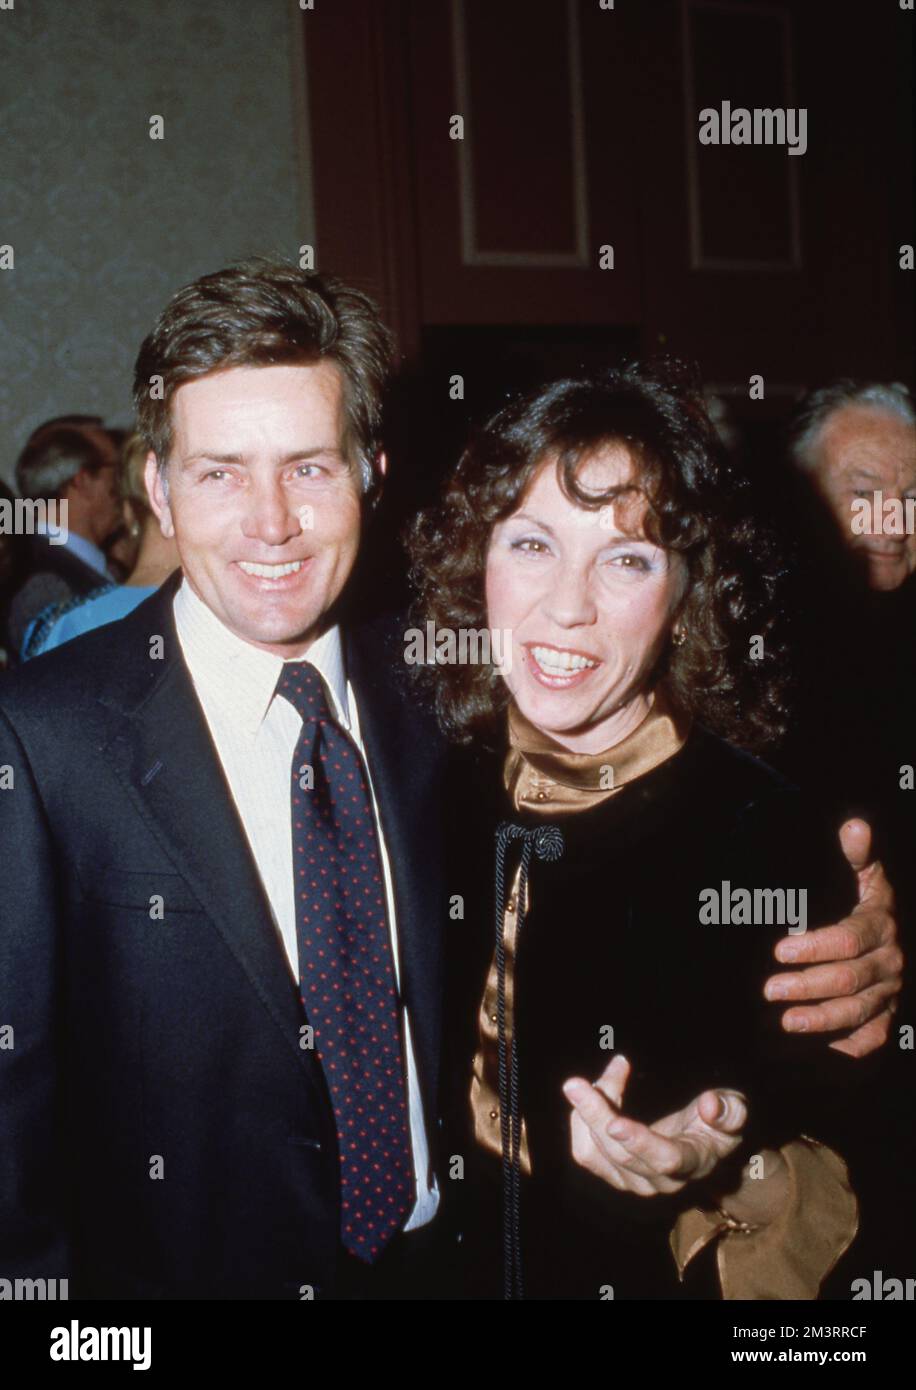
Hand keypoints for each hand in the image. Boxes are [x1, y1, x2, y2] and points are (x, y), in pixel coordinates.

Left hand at [562, 1055, 746, 1195]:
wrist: (705, 1150)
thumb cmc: (719, 1125)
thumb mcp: (735, 1113)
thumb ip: (729, 1110)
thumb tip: (710, 1104)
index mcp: (692, 1163)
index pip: (664, 1159)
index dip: (639, 1142)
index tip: (614, 1123)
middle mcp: (660, 1182)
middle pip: (620, 1155)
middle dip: (595, 1116)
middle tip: (575, 1083)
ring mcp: (634, 1182)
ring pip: (595, 1155)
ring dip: (585, 1115)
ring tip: (589, 1081)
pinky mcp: (613, 1174)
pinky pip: (586, 1153)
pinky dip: (581, 1121)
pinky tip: (590, 1095)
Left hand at [764, 819, 902, 1056]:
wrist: (886, 936)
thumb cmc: (861, 901)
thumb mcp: (863, 874)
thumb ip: (857, 853)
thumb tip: (855, 824)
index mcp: (880, 925)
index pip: (849, 940)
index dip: (814, 947)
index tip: (779, 950)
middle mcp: (890, 963)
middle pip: (848, 980)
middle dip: (806, 986)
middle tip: (768, 990)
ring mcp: (889, 994)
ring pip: (856, 1013)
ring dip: (818, 1021)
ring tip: (781, 1024)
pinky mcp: (884, 1020)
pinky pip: (868, 1041)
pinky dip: (842, 1051)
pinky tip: (811, 1056)